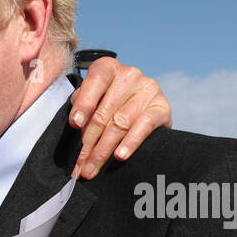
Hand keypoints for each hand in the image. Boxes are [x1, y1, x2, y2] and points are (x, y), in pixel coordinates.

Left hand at [68, 57, 170, 178]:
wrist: (147, 111)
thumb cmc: (112, 105)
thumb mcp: (94, 99)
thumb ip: (82, 104)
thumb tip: (76, 122)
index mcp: (109, 68)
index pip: (95, 81)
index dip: (84, 104)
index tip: (74, 125)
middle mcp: (130, 75)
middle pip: (104, 111)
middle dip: (89, 142)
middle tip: (79, 163)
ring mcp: (148, 90)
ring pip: (120, 123)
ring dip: (104, 150)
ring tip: (92, 167)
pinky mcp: (162, 108)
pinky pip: (144, 126)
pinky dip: (130, 143)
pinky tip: (120, 156)